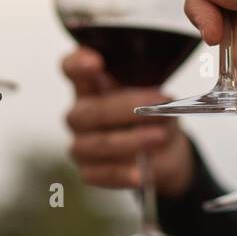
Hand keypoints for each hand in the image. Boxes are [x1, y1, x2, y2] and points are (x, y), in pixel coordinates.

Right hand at [62, 48, 195, 197]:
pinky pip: (102, 173)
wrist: (164, 151)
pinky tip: (139, 173)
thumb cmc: (153, 114)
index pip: (72, 68)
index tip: (96, 62)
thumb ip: (152, 96)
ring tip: (159, 137)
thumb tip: (161, 105)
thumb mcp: (156, 98)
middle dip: (126, 108)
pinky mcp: (89, 171)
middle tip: (157, 105)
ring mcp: (81, 143)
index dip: (78, 63)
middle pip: (91, 110)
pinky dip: (123, 173)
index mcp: (91, 85)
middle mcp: (80, 113)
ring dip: (130, 141)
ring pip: (98, 143)